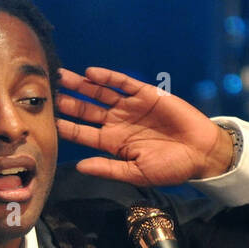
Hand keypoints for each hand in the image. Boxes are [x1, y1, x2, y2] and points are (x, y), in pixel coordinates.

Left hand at [57, 67, 234, 185]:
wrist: (201, 153)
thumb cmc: (171, 168)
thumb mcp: (137, 173)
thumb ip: (109, 169)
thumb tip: (80, 167)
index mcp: (113, 144)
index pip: (83, 134)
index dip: (67, 128)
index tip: (48, 121)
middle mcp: (118, 123)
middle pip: (86, 110)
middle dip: (68, 102)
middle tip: (47, 92)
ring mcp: (130, 107)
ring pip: (100, 93)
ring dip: (82, 85)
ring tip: (62, 76)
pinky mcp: (146, 94)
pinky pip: (123, 83)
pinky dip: (108, 77)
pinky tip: (91, 74)